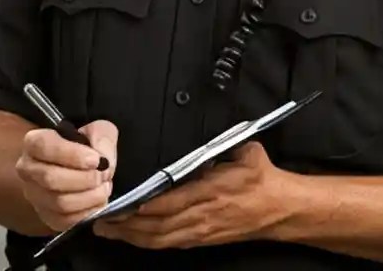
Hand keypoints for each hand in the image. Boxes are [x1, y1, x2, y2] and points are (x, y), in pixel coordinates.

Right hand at [16, 120, 118, 231]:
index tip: (95, 160)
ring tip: (104, 187)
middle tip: (103, 176)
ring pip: (60, 202)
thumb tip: (102, 160)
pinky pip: (65, 221)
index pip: (44, 146)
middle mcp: (28, 170)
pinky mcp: (46, 216)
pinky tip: (98, 201)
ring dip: (89, 197)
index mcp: (34, 142)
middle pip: (50, 179)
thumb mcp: (99, 131)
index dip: (72, 154)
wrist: (87, 168)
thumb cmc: (88, 145)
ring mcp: (34, 195)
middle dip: (84, 179)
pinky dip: (87, 212)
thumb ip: (102, 138)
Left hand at [94, 142, 291, 249]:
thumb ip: (220, 146)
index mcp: (210, 191)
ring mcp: (202, 230)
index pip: (169, 203)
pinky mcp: (204, 240)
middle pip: (157, 226)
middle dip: (126, 226)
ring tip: (109, 231)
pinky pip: (171, 244)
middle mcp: (202, 215)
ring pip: (160, 239)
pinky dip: (149, 243)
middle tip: (101, 221)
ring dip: (132, 237)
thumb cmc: (262, 178)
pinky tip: (134, 239)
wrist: (281, 208)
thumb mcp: (244, 151)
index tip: (121, 205)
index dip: (143, 208)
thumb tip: (204, 138)